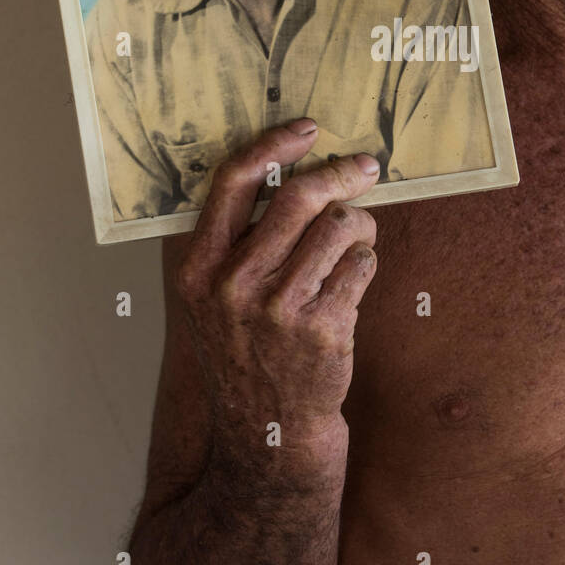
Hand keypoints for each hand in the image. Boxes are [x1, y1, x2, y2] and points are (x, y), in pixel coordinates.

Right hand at [175, 119, 378, 443]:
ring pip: (340, 227)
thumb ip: (238, 241)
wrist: (269, 435)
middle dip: (342, 174)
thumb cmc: (250, 353)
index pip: (234, 182)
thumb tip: (297, 169)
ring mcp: (279, 311)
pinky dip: (366, 263)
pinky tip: (353, 281)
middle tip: (365, 167)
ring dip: (360, 224)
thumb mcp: (214, 300)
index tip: (308, 128)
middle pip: (300, 197)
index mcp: (198, 269)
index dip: (275, 145)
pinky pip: (362, 265)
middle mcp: (232, 287)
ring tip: (356, 238)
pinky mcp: (324, 331)